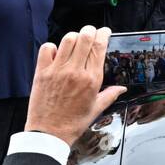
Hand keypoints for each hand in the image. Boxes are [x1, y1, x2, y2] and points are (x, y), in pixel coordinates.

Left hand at [24, 26, 124, 146]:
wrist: (49, 133)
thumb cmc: (72, 123)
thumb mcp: (96, 109)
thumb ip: (110, 95)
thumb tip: (122, 89)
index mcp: (91, 80)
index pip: (99, 46)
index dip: (103, 34)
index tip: (104, 32)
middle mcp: (75, 72)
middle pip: (85, 37)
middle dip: (90, 30)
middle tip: (90, 32)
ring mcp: (58, 70)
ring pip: (67, 39)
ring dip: (73, 36)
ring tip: (75, 42)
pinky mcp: (42, 72)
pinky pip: (47, 48)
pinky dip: (52, 47)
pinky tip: (57, 53)